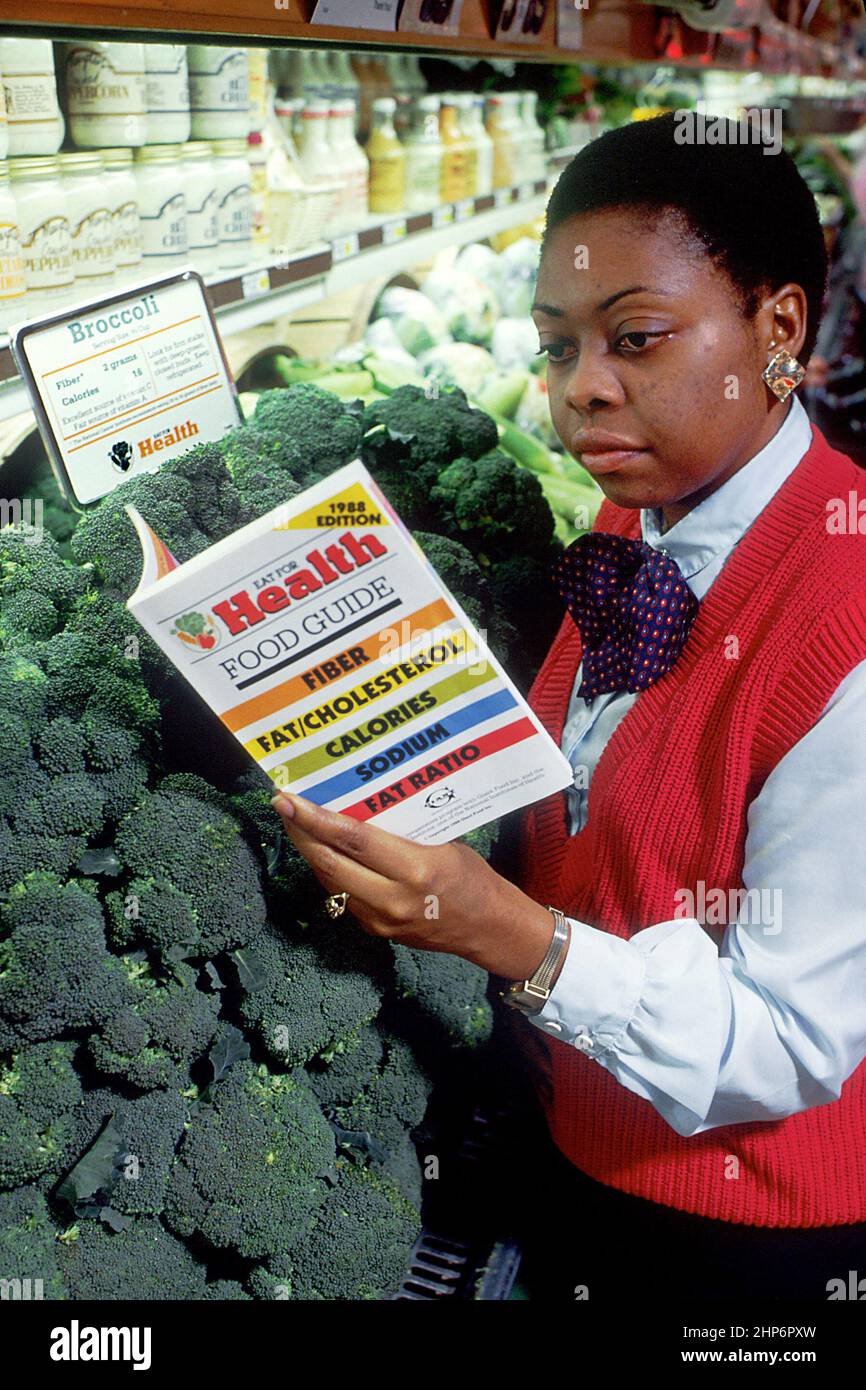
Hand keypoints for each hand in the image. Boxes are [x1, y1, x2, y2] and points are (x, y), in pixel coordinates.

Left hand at [270, 792, 556, 979]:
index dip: (315, 819)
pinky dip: (330, 870)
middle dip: (300, 833)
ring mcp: (381, 920)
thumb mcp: (442, 843)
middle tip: (281, 805)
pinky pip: (343, 895)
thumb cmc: (472, 876)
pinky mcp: (376, 931)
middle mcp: (393, 898)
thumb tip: (358, 805)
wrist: (489, 928)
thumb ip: (400, 832)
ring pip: (330, 880)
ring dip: (310, 851)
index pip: (354, 840)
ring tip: (296, 822)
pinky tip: (324, 851)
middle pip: (330, 863)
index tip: (287, 800)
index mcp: (416, 869)